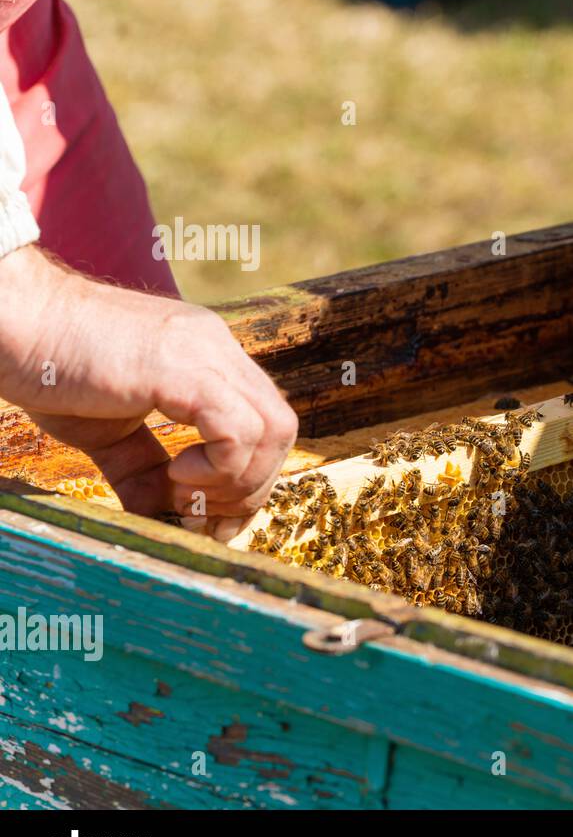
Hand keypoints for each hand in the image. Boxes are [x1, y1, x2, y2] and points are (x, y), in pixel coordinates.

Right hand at [0, 246, 296, 516]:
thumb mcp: (106, 430)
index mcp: (208, 358)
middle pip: (281, 429)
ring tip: (183, 494)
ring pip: (272, 430)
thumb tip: (160, 518)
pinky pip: (237, 429)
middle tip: (203, 518)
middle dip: (252, 487)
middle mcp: (218, 350)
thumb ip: (140, 470)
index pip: (265, 421)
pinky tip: (176, 473)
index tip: (212, 517)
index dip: (251, 476)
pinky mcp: (182, 371)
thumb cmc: (48, 366)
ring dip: (237, 482)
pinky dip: (221, 466)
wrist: (9, 319)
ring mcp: (205, 355)